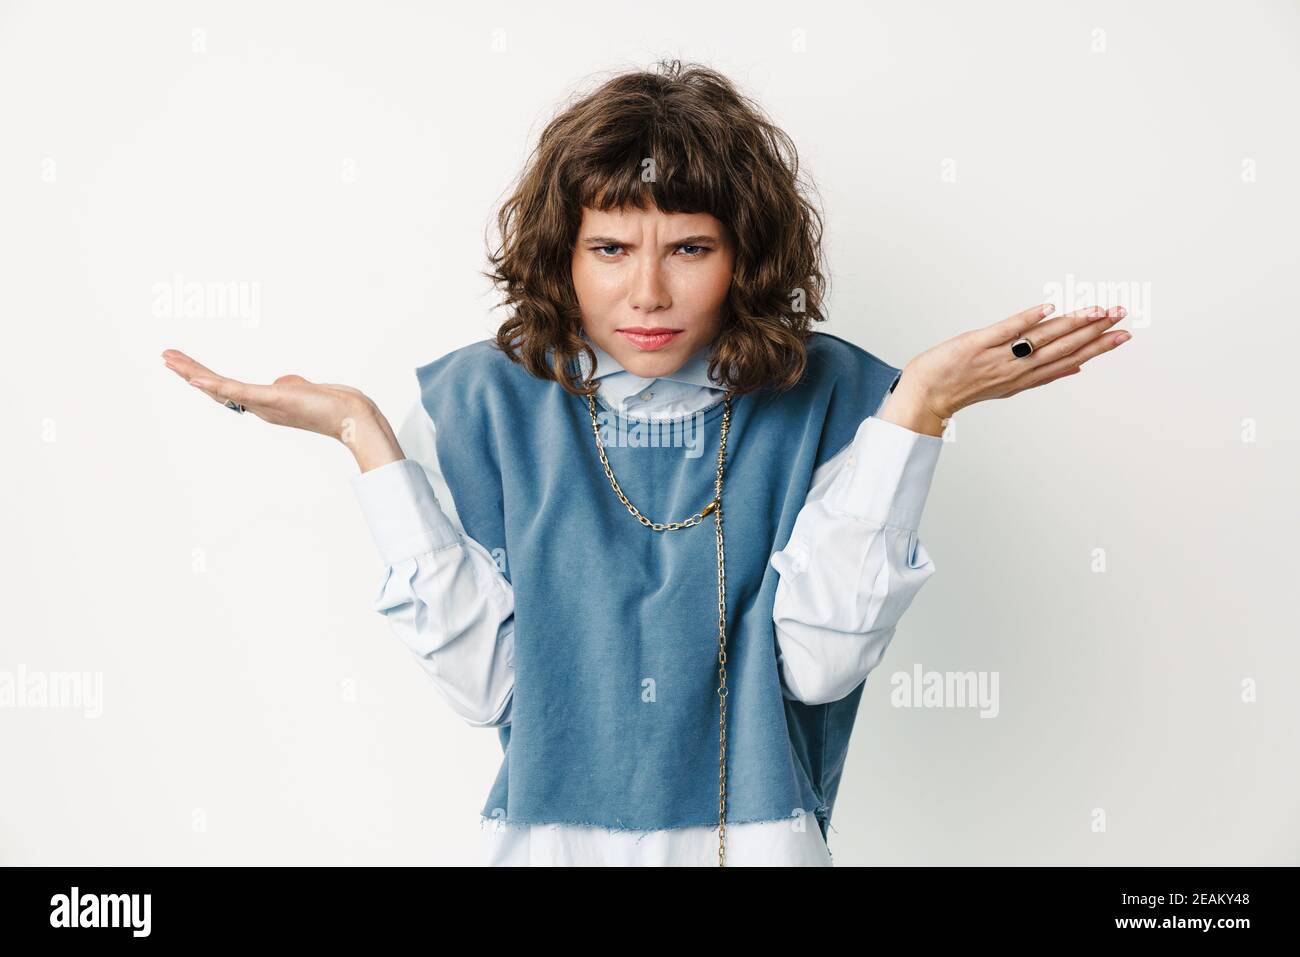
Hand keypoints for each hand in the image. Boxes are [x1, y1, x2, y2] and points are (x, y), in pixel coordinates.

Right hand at [160, 349, 403, 470]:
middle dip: (190, 373)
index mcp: (265, 404)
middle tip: (165, 357)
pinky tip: (196, 379)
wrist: (353, 417)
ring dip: (194, 374)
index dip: (205, 380)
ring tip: (170, 360)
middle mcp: (260, 407)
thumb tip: (280, 381)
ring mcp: (265, 405)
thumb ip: (288, 385)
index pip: (228, 390)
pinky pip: (240, 393)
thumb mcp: (304, 389)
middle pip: (218, 389)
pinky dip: (217, 386)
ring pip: (222, 388)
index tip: (186, 367)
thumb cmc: (333, 405)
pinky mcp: (273, 400)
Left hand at [898, 303, 1132, 421]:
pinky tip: (1048, 308)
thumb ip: (1043, 374)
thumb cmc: (965, 385)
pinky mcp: (976, 345)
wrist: (927, 394)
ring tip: (1098, 310)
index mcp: (1026, 378)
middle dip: (1095, 332)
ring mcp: (998, 357)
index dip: (1098, 348)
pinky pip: (1006, 330)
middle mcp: (1017, 369)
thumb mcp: (1010, 385)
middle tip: (1122, 315)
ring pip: (1042, 339)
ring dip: (1072, 323)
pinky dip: (1027, 319)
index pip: (1071, 361)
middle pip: (1063, 348)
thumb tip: (1077, 368)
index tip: (1124, 335)